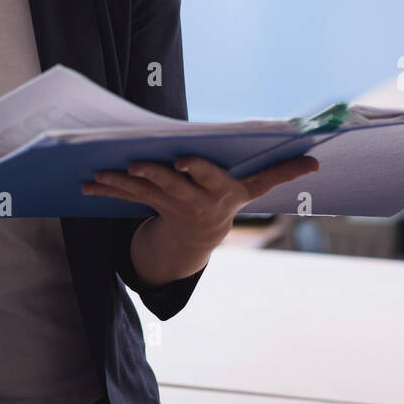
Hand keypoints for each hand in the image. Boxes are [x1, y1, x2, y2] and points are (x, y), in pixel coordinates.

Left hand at [82, 152, 318, 255]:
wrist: (198, 242)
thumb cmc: (228, 199)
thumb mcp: (254, 189)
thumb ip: (280, 172)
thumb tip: (317, 161)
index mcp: (223, 193)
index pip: (212, 180)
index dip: (198, 171)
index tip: (183, 161)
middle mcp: (197, 203)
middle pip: (173, 186)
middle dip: (154, 174)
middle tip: (136, 163)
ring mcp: (172, 209)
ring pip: (145, 192)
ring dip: (121, 182)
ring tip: (100, 172)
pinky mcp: (150, 209)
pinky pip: (128, 199)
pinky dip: (107, 191)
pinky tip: (86, 184)